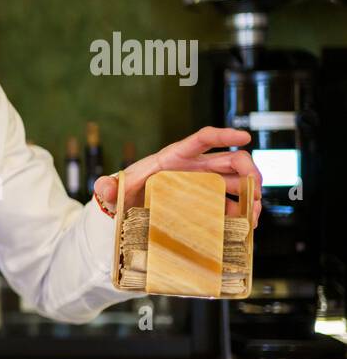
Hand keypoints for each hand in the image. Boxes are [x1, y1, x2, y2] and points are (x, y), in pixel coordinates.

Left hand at [92, 126, 262, 226]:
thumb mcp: (115, 190)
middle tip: (256, 189)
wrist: (128, 207)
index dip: (224, 135)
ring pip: (235, 181)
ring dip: (250, 194)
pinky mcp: (205, 199)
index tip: (244, 136)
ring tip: (254, 213)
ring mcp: (202, 183)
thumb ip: (108, 187)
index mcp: (174, 157)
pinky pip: (229, 201)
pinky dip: (240, 210)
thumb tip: (102, 185)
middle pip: (230, 160)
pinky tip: (244, 223)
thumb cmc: (125, 191)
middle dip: (249, 170)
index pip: (202, 139)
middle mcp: (193, 167)